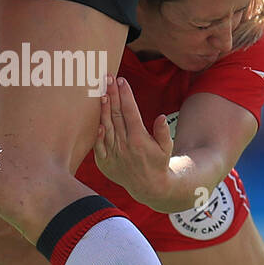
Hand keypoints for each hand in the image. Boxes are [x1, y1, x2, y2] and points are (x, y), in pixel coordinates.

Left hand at [93, 75, 174, 207]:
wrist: (148, 187)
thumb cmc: (158, 162)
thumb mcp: (167, 148)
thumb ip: (163, 132)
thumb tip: (160, 117)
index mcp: (139, 140)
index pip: (130, 112)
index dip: (125, 95)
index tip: (122, 81)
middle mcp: (125, 145)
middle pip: (116, 115)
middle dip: (112, 95)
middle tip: (108, 78)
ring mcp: (113, 153)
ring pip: (106, 126)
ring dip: (103, 109)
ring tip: (102, 92)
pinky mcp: (105, 161)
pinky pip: (98, 144)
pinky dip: (97, 132)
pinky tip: (96, 119)